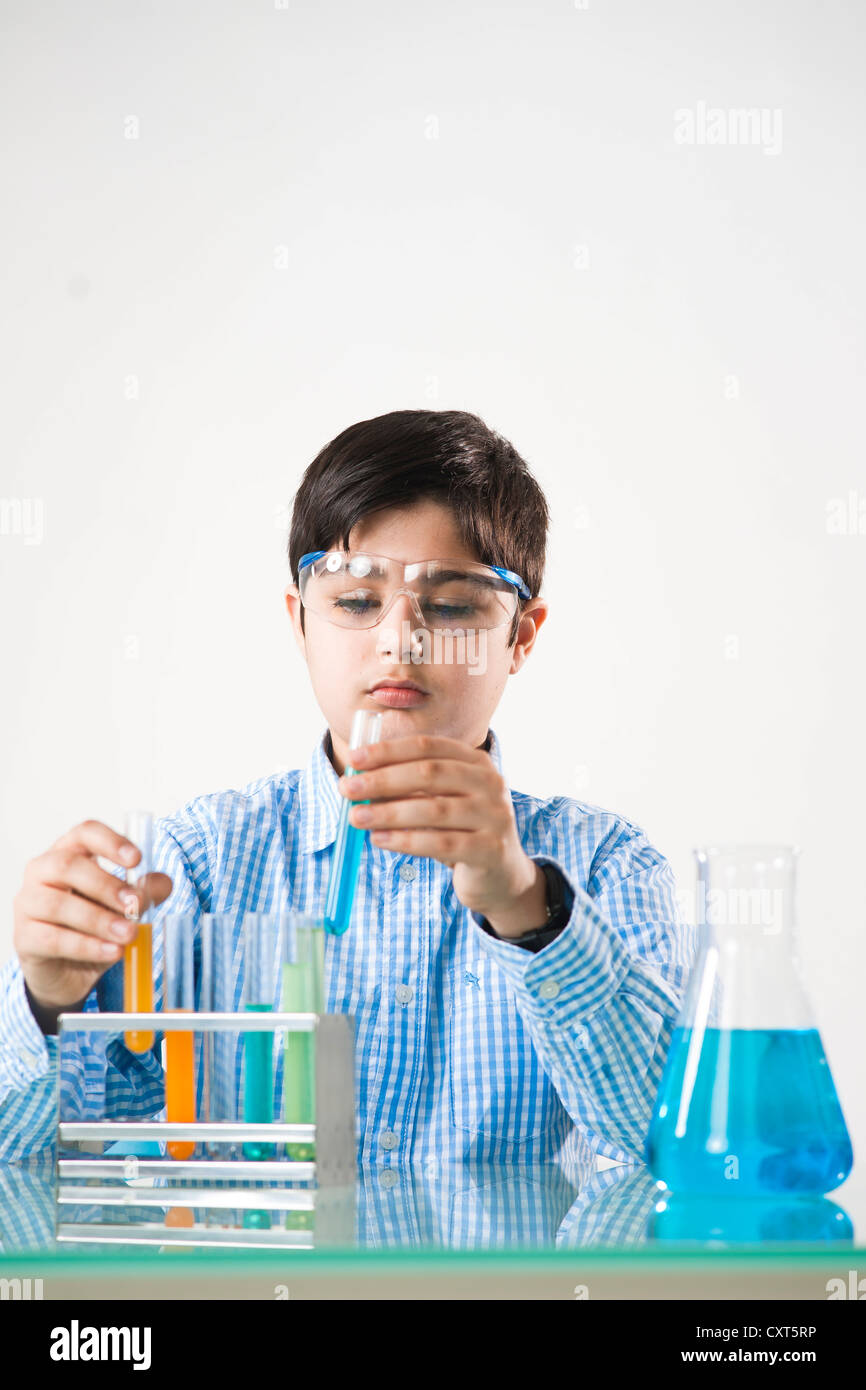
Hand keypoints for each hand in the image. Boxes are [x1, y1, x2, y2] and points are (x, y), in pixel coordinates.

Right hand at [13, 820, 172, 1012]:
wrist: (68, 971)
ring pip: (58, 904)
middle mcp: (42, 872)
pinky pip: (53, 939)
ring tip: (128, 934)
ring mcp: (28, 904)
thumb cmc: (93, 927)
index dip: (110, 842)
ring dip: (99, 919)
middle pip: (67, 865)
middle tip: (135, 904)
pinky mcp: (24, 938)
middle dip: (106, 884)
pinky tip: (112, 952)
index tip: (136, 859)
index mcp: (69, 853)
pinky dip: (87, 946)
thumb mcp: (123, 908)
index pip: (85, 833)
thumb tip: (163, 883)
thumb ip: (144, 892)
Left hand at [338, 734, 548, 937]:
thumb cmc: (460, 831)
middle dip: (382, 780)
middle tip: (347, 789)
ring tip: (356, 817)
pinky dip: (406, 840)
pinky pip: (441, 843)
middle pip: (429, 774)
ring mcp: (495, 816)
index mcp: (475, 761)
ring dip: (389, 812)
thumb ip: (410, 788)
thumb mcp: (440, 801)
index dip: (388, 751)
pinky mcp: (490, 849)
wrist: (501, 875)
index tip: (353, 759)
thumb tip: (359, 782)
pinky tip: (379, 840)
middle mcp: (490, 783)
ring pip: (434, 809)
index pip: (427, 746)